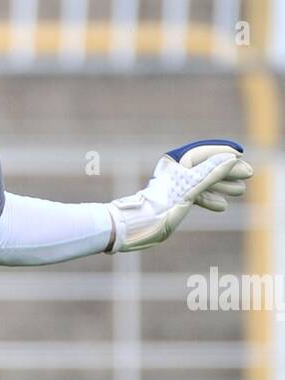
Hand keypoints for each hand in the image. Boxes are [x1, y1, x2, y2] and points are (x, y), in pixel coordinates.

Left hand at [106, 140, 252, 252]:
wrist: (133, 228)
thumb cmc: (158, 208)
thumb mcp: (189, 190)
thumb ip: (210, 173)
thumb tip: (231, 158)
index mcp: (177, 164)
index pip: (204, 152)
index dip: (223, 152)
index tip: (240, 155)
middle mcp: (175, 173)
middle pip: (206, 166)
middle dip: (227, 171)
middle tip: (247, 175)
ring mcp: (174, 187)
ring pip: (202, 182)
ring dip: (221, 186)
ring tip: (240, 191)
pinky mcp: (172, 201)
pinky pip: (194, 195)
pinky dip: (208, 199)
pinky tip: (221, 206)